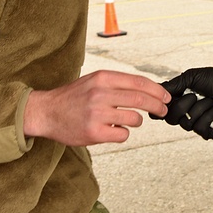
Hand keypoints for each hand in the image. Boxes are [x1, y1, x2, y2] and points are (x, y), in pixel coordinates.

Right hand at [23, 70, 170, 145]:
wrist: (46, 112)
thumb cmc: (73, 97)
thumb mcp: (94, 81)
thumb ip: (117, 84)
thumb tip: (147, 89)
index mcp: (103, 78)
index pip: (139, 82)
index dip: (157, 90)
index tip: (166, 96)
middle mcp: (100, 93)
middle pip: (141, 100)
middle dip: (158, 106)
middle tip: (163, 110)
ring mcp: (97, 114)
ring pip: (135, 119)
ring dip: (136, 121)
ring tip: (126, 120)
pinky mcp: (94, 132)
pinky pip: (123, 135)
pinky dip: (122, 133)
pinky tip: (112, 130)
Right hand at [159, 66, 212, 138]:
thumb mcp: (191, 77)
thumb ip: (173, 85)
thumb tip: (156, 91)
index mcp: (180, 101)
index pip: (162, 111)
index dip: (162, 107)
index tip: (169, 99)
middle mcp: (186, 114)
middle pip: (171, 119)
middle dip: (183, 105)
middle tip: (195, 96)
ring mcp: (197, 124)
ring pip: (187, 124)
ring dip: (201, 108)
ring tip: (211, 100)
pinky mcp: (209, 132)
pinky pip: (201, 129)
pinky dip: (209, 116)